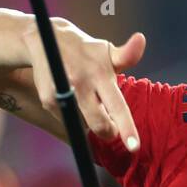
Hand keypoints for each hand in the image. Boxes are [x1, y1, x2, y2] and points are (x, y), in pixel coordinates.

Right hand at [23, 17, 145, 149]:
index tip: (134, 146)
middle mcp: (82, 84)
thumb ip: (127, 55)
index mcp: (101, 74)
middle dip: (109, 131)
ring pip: (84, 125)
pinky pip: (69, 120)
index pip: (117, 106)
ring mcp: (64, 93)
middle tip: (111, 127)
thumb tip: (141, 39)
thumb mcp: (107, 50)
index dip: (126, 128)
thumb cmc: (84, 50)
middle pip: (99, 125)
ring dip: (90, 120)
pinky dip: (74, 115)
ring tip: (89, 100)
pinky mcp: (49, 100)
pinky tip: (73, 98)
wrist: (46, 40)